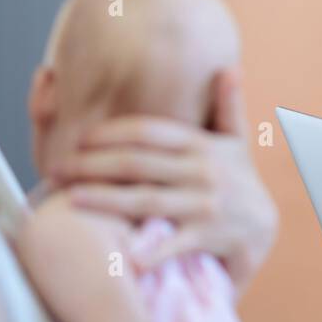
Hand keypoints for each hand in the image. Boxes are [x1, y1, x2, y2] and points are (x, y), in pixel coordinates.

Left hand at [51, 69, 276, 292]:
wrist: (265, 228)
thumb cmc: (239, 180)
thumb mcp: (236, 141)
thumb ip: (228, 106)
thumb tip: (230, 68)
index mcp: (203, 145)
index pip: (151, 132)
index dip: (112, 132)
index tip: (79, 138)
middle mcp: (204, 171)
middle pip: (139, 164)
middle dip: (93, 164)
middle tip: (56, 168)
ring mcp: (206, 205)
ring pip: (147, 200)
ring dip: (106, 198)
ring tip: (70, 197)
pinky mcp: (208, 237)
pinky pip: (173, 244)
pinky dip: (148, 251)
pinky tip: (118, 254)